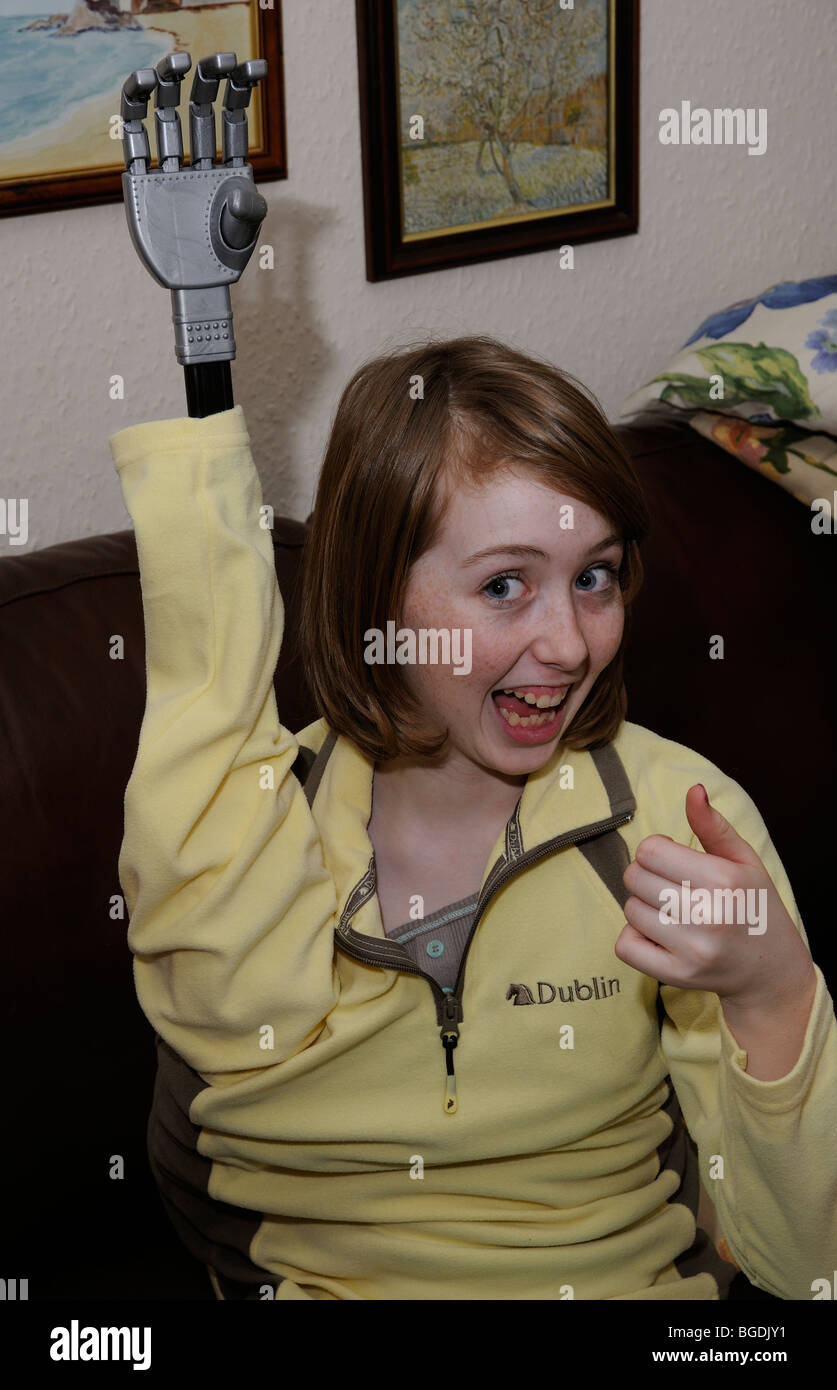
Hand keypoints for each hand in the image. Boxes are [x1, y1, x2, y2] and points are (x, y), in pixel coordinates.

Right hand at [119, 52, 267, 365]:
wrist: (199, 289)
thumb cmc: (225, 262)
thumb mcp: (245, 234)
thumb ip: (247, 208)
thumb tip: (244, 188)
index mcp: (227, 168)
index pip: (233, 119)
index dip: (241, 90)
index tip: (251, 65)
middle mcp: (198, 164)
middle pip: (198, 111)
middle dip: (205, 82)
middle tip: (212, 59)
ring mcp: (169, 171)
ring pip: (166, 118)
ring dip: (167, 87)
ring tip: (172, 63)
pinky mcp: (141, 182)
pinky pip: (136, 139)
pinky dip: (136, 109)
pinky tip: (142, 83)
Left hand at [615, 783, 814, 1011]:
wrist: (770, 970)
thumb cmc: (754, 905)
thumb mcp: (744, 860)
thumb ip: (713, 825)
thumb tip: (693, 790)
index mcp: (724, 879)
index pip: (650, 851)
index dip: (657, 851)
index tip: (675, 861)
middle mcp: (708, 915)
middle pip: (635, 878)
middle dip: (647, 876)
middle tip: (673, 887)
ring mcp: (692, 949)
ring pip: (629, 910)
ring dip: (643, 907)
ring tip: (672, 912)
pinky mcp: (677, 976)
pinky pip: (625, 946)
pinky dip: (634, 938)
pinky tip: (659, 935)